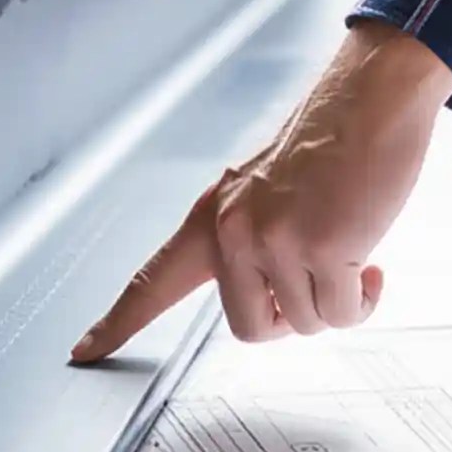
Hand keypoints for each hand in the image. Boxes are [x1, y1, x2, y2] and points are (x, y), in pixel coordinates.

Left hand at [71, 20, 451, 362]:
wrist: (367, 100)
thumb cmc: (326, 145)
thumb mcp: (261, 192)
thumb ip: (246, 241)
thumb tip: (265, 299)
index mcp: (210, 218)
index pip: (150, 281)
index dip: (116, 323)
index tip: (83, 351)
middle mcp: (232, 232)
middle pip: (247, 328)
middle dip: (285, 321)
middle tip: (313, 285)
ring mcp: (275, 241)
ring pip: (303, 324)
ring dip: (334, 302)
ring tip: (348, 253)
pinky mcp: (323, 248)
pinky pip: (341, 314)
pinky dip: (362, 300)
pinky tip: (369, 262)